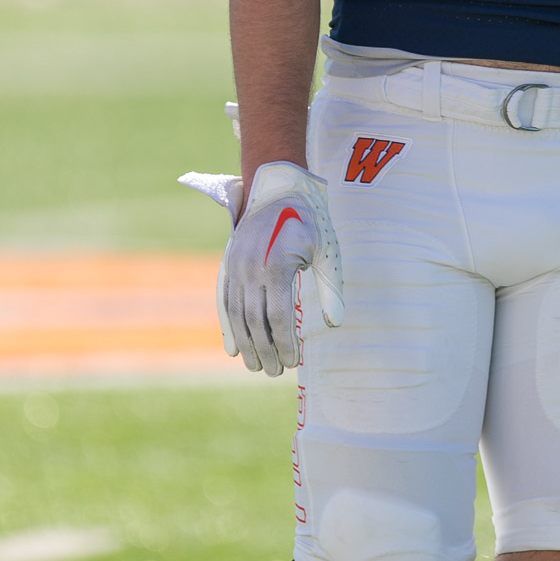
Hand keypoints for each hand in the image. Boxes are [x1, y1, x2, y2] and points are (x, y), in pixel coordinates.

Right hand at [179, 161, 343, 376]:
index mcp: (276, 266)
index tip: (293, 362)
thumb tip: (334, 324)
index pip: (278, 317)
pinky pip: (225, 301)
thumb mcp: (327, 252)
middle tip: (273, 372)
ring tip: (255, 366)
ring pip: (237, 314)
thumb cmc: (309, 221)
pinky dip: (228, 326)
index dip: (285, 343)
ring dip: (246, 344)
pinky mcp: (228, 264)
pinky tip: (234, 348)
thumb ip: (330, 289)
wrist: (278, 188)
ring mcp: (236, 266)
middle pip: (255, 321)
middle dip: (265, 350)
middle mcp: (250, 268)